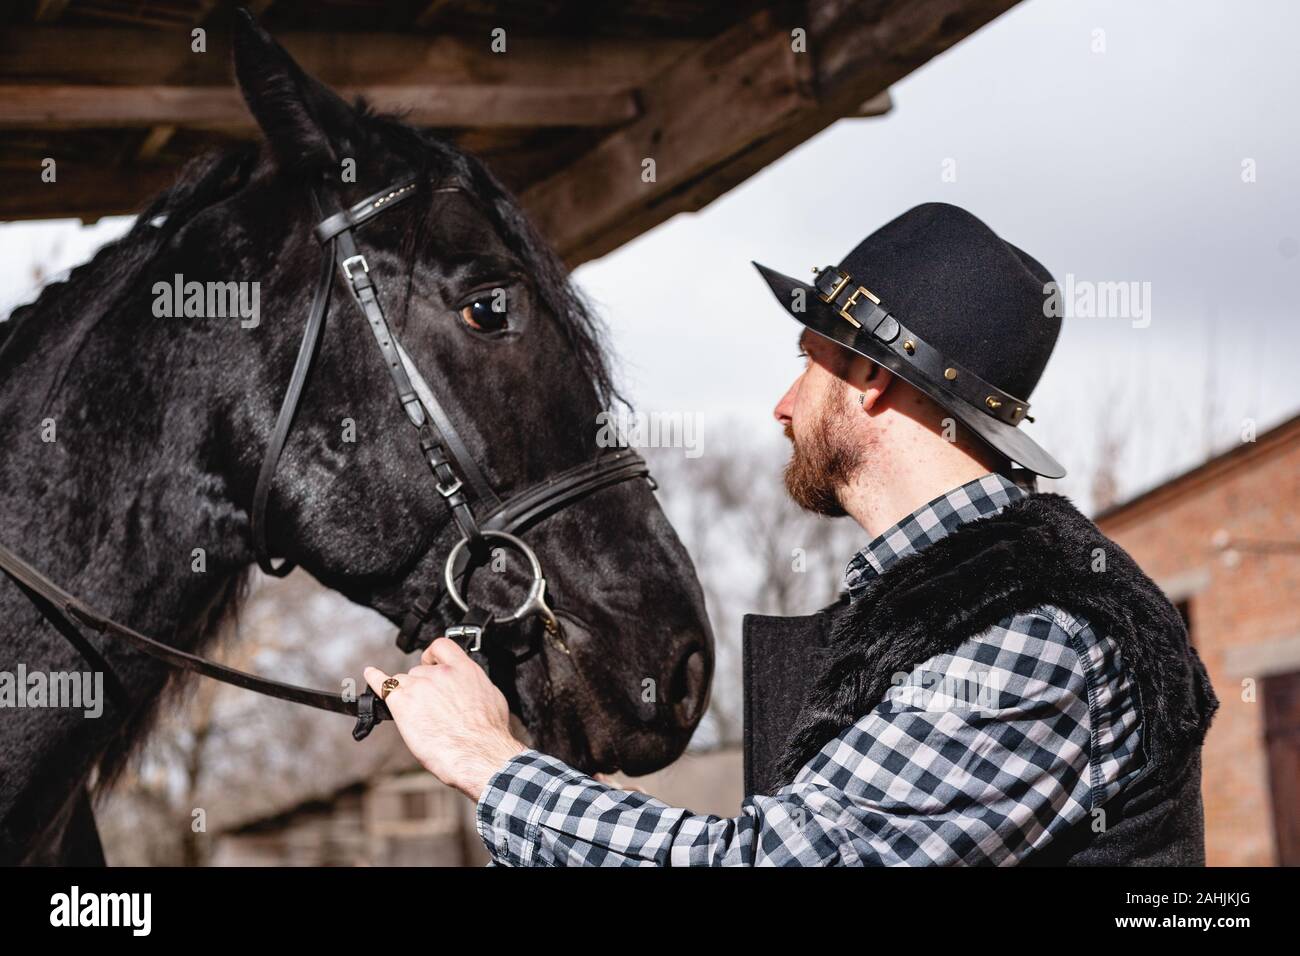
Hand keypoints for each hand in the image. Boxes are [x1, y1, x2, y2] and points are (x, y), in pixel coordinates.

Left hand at [364, 639, 525, 800]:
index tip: (430, 663)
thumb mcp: (492, 697)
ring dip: (407, 695)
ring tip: (416, 714)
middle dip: (421, 686)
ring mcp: (419, 686)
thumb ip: (474, 684)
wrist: (477, 752)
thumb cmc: (487, 733)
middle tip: (429, 708)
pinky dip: (374, 678)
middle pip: (419, 671)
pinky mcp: (403, 703)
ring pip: (403, 682)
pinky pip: (382, 684)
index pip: (441, 647)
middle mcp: (439, 673)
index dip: (432, 656)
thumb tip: (469, 686)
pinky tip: (370, 674)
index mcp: (463, 669)